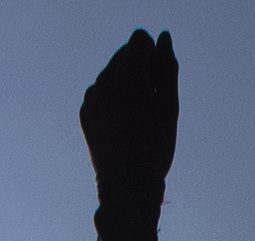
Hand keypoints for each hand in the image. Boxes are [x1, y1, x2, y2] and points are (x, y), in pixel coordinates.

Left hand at [81, 28, 177, 202]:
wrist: (126, 186)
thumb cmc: (154, 148)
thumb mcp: (169, 107)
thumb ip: (167, 68)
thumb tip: (163, 39)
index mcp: (125, 79)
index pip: (139, 41)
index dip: (155, 55)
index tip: (160, 81)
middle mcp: (102, 83)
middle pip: (124, 54)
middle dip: (141, 68)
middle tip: (152, 101)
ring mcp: (90, 97)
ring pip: (112, 72)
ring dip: (128, 82)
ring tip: (139, 115)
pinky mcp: (85, 111)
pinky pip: (102, 91)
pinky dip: (115, 97)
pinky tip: (125, 122)